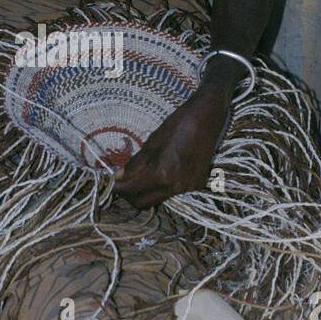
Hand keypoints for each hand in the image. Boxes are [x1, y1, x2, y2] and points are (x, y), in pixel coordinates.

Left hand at [113, 88, 230, 209]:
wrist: (208, 117)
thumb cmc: (178, 124)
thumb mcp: (152, 142)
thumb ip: (135, 163)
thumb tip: (119, 177)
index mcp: (162, 173)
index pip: (132, 191)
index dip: (119, 189)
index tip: (112, 183)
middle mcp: (176, 186)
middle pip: (145, 203)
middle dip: (130, 196)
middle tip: (123, 183)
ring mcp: (189, 187)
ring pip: (159, 198)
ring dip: (146, 191)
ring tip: (141, 176)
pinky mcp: (197, 184)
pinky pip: (174, 192)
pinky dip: (163, 186)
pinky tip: (162, 171)